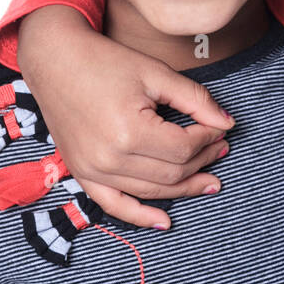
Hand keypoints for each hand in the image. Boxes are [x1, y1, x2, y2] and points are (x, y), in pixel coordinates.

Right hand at [19, 6, 234, 227]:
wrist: (56, 60)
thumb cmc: (106, 61)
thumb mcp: (156, 73)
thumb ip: (196, 100)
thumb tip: (227, 123)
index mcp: (129, 131)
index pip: (184, 148)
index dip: (208, 140)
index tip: (220, 128)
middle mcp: (109, 158)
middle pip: (172, 173)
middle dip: (202, 161)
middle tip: (221, 149)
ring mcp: (92, 170)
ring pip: (151, 191)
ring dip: (184, 187)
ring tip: (208, 180)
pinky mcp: (82, 173)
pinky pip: (114, 205)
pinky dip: (141, 217)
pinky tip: (165, 222)